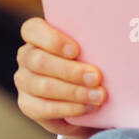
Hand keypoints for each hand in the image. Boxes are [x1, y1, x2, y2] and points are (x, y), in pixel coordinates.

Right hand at [15, 17, 104, 138]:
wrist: (86, 105)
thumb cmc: (90, 68)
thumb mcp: (90, 53)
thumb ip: (92, 46)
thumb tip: (115, 42)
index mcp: (37, 37)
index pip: (32, 29)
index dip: (52, 40)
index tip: (76, 50)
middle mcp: (26, 56)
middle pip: (40, 61)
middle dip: (70, 70)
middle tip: (96, 77)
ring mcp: (24, 81)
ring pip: (44, 86)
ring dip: (74, 92)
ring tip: (98, 95)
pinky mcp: (28, 105)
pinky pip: (45, 108)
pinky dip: (70, 108)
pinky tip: (87, 107)